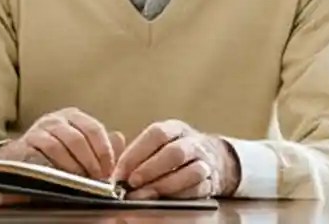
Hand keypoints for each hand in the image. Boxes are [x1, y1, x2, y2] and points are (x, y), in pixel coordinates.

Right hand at [0, 108, 122, 178]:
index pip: (94, 129)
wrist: (23, 159)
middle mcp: (55, 119)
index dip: (104, 151)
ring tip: (83, 182)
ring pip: (59, 146)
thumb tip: (119, 139)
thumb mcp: (82, 146)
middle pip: (78, 138)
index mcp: (73, 116)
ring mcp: (39, 130)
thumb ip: (101, 144)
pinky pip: (42, 155)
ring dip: (74, 167)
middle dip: (90, 162)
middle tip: (98, 179)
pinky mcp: (26, 144)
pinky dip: (56, 167)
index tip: (110, 170)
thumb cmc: (58, 153)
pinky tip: (64, 179)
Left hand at [111, 121, 239, 199]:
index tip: (120, 171)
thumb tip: (115, 173)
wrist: (213, 158)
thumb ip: (136, 156)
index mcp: (174, 129)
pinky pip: (199, 189)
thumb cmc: (173, 153)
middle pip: (174, 153)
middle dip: (150, 170)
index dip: (136, 153)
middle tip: (132, 184)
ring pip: (191, 172)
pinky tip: (164, 200)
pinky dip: (180, 196)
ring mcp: (205, 161)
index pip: (156, 135)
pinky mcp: (212, 181)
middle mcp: (192, 142)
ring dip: (166, 185)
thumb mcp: (157, 145)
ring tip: (146, 195)